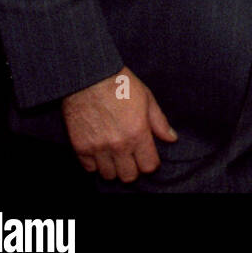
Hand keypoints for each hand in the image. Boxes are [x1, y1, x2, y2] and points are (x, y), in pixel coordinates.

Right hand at [61, 66, 177, 181]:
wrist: (89, 77)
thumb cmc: (121, 84)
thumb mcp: (147, 98)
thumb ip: (159, 122)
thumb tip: (172, 138)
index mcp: (138, 133)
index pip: (149, 166)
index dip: (151, 163)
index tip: (148, 156)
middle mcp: (118, 145)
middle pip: (129, 176)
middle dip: (133, 169)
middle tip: (132, 157)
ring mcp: (97, 148)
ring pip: (108, 175)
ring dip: (114, 167)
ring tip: (115, 155)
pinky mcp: (80, 147)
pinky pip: (89, 168)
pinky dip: (95, 163)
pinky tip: (100, 151)